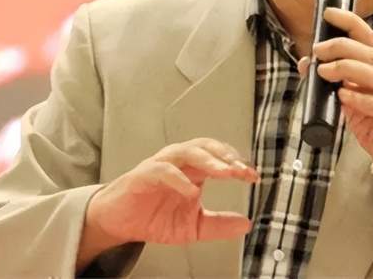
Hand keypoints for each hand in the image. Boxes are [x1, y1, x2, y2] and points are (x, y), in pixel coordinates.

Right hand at [86, 138, 257, 245]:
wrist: (118, 223)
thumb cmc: (153, 217)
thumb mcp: (192, 226)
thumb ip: (218, 224)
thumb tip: (246, 224)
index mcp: (194, 169)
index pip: (220, 157)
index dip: (238, 164)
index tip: (254, 177)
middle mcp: (180, 161)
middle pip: (207, 147)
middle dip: (227, 157)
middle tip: (243, 170)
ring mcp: (162, 164)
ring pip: (188, 151)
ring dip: (209, 160)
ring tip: (226, 173)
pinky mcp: (143, 174)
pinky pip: (164, 170)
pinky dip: (179, 179)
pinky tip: (192, 191)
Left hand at [299, 8, 372, 192]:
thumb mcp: (354, 100)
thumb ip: (338, 81)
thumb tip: (308, 63)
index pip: (372, 37)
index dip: (350, 23)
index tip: (328, 14)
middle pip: (371, 53)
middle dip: (341, 48)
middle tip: (318, 51)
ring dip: (346, 69)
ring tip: (324, 71)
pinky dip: (359, 98)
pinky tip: (343, 96)